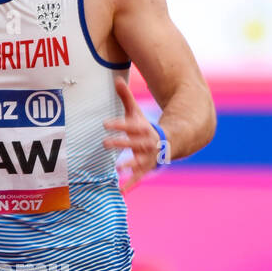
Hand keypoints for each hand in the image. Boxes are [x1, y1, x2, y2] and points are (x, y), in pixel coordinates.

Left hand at [103, 75, 165, 193]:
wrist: (167, 143)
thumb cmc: (144, 127)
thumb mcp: (136, 113)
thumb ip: (126, 98)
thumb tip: (117, 79)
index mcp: (143, 129)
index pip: (130, 125)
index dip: (119, 125)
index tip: (105, 124)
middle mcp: (147, 143)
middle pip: (135, 143)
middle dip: (121, 143)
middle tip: (105, 143)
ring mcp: (148, 157)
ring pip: (139, 161)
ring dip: (129, 164)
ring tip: (118, 168)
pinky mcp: (146, 168)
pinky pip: (139, 177)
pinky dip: (131, 184)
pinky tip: (122, 191)